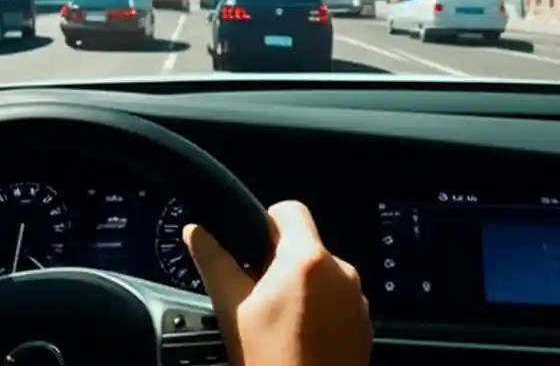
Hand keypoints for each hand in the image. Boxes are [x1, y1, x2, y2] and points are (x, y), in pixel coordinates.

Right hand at [184, 201, 371, 365]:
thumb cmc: (271, 362)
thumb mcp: (232, 308)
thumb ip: (214, 261)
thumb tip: (195, 232)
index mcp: (308, 259)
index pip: (288, 209)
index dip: (263, 223)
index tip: (248, 251)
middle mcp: (342, 272)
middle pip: (304, 245)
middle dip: (278, 263)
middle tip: (255, 295)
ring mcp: (357, 300)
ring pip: (320, 274)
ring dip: (298, 287)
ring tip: (276, 322)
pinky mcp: (364, 324)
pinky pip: (336, 300)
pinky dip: (317, 309)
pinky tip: (297, 336)